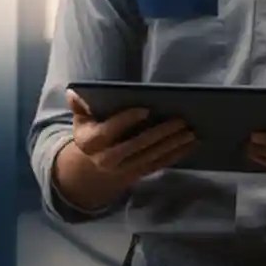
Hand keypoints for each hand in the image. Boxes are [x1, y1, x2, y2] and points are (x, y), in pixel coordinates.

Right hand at [64, 90, 196, 187]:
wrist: (92, 169)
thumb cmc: (91, 134)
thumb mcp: (80, 120)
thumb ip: (79, 105)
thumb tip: (74, 91)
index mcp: (91, 143)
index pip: (109, 132)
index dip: (127, 120)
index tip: (145, 109)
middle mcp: (107, 159)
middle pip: (136, 146)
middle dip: (159, 133)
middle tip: (180, 120)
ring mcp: (124, 169)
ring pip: (151, 156)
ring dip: (173, 145)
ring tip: (191, 131)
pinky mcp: (139, 173)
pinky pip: (159, 164)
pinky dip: (177, 155)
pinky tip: (191, 144)